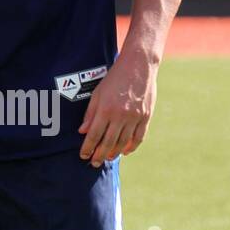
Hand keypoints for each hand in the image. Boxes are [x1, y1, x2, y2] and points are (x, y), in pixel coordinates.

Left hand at [78, 50, 156, 166]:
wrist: (139, 65)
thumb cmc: (115, 77)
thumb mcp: (98, 93)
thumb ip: (90, 113)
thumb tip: (83, 131)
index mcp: (106, 109)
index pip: (94, 135)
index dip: (88, 147)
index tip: (83, 155)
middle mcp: (120, 116)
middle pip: (108, 142)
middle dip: (99, 155)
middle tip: (94, 163)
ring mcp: (135, 117)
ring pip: (123, 142)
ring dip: (114, 153)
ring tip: (107, 158)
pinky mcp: (146, 116)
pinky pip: (138, 137)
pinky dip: (132, 146)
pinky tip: (125, 151)